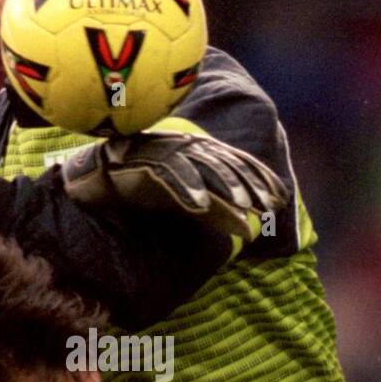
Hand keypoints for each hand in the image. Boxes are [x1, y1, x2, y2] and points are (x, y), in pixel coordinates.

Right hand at [58, 130, 289, 241]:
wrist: (100, 176)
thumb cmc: (147, 188)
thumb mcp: (189, 203)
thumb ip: (218, 213)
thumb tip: (251, 232)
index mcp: (200, 154)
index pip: (237, 163)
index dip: (260, 178)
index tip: (280, 198)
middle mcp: (188, 149)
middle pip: (225, 165)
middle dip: (249, 184)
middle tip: (268, 205)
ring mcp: (168, 152)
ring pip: (203, 168)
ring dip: (224, 186)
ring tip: (243, 205)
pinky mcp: (146, 161)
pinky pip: (171, 174)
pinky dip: (186, 188)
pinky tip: (199, 205)